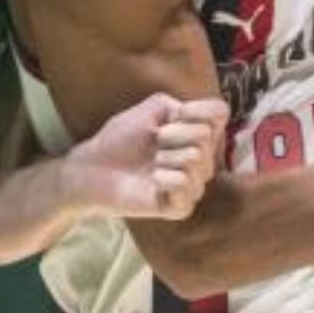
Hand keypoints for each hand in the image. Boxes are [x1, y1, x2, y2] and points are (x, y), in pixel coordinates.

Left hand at [67, 94, 228, 221]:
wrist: (93, 169)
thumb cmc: (119, 139)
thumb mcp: (151, 109)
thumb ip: (181, 105)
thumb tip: (209, 118)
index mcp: (196, 135)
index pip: (220, 113)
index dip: (197, 110)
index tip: (173, 115)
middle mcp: (201, 160)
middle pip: (206, 136)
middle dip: (173, 134)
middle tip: (154, 144)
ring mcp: (192, 185)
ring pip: (197, 159)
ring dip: (166, 156)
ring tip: (152, 164)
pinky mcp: (180, 207)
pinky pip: (186, 184)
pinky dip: (166, 177)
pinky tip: (154, 180)